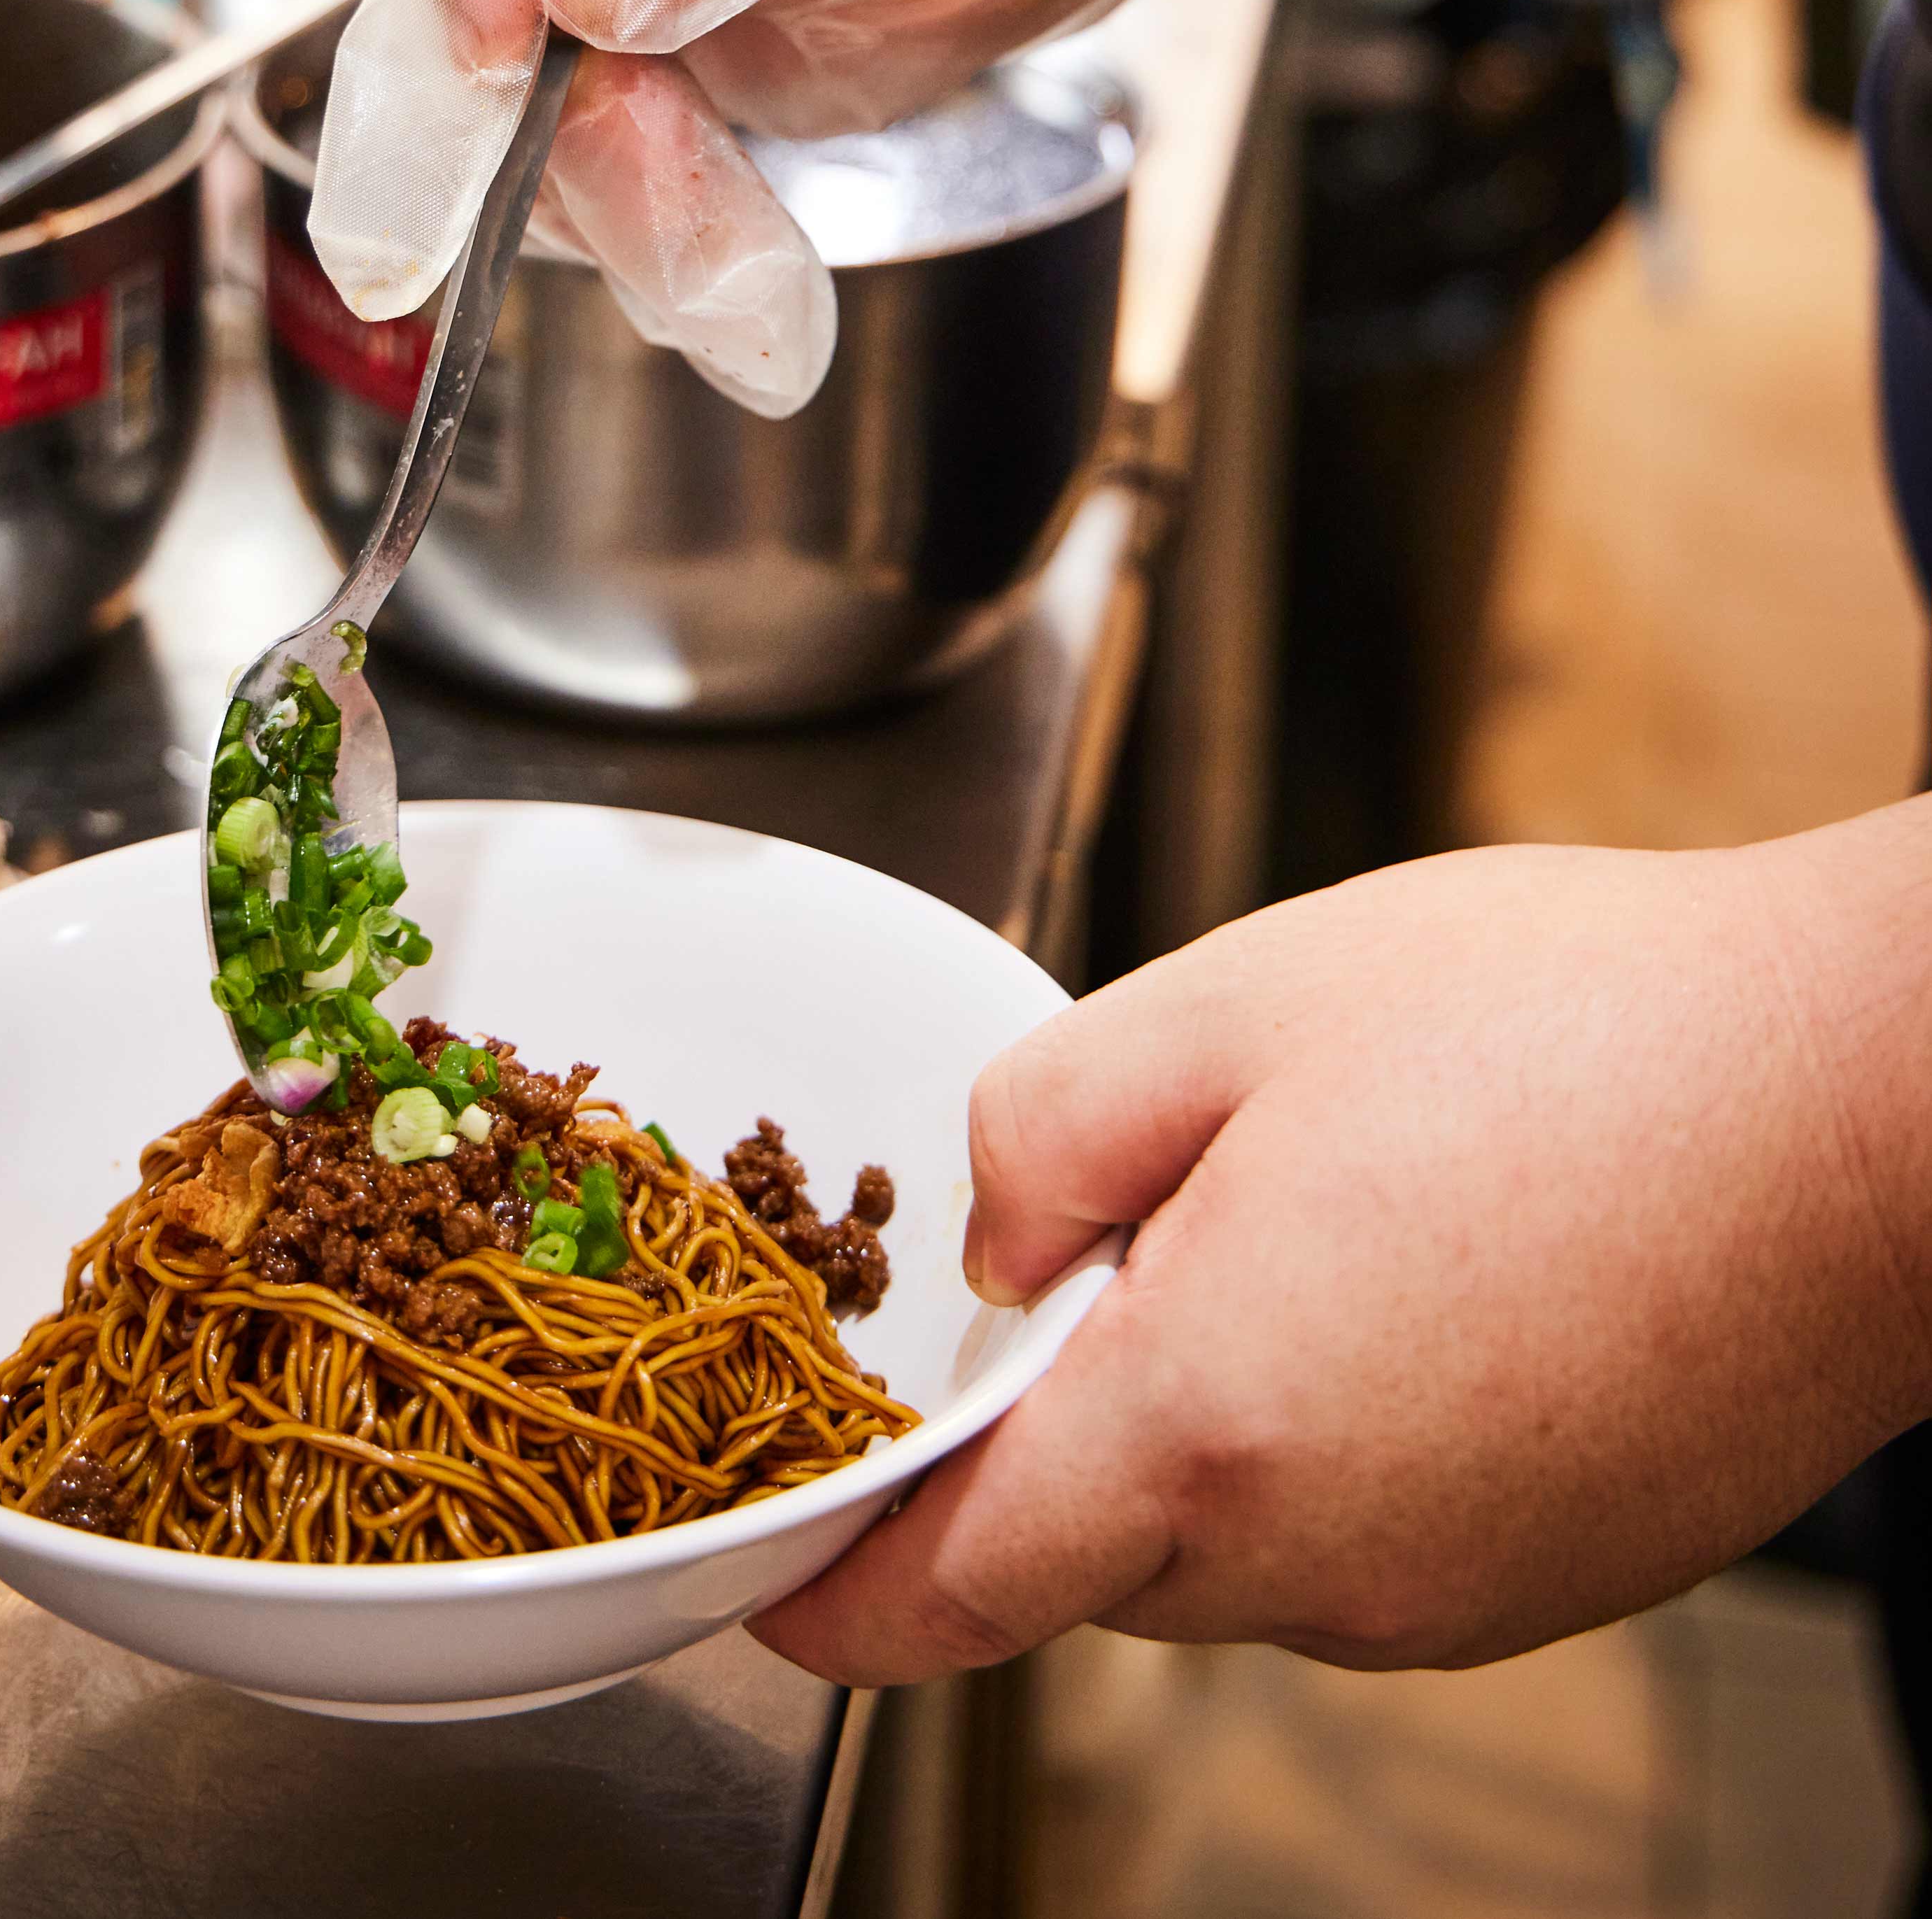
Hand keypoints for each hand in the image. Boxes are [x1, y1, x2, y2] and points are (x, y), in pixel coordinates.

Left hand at [753, 823, 1931, 1682]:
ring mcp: (1456, 1592)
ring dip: (1211, 1418)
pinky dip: (1339, 1433)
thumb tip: (1000, 1252)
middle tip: (1110, 1239)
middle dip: (1053, 1430)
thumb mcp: (1234, 1003)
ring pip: (1239, 1542)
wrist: (1862, 1100)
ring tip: (1312, 1212)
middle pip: (1097, 1552)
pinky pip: (1371, 1536)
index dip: (837, 1589)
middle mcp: (1325, 1563)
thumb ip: (1047, 1133)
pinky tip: (1424, 1272)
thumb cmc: (1572, 1031)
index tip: (773, 1574)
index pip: (950, 1591)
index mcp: (1206, 1426)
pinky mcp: (1558, 1573)